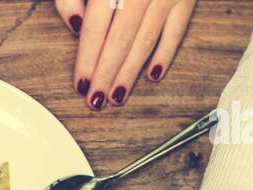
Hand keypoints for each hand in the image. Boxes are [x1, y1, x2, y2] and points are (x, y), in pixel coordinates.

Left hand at [53, 0, 196, 109]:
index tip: (80, 84)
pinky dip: (165, 53)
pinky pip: (178, 28)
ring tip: (117, 95)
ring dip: (131, 71)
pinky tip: (152, 75)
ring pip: (147, 37)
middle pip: (122, 37)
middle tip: (96, 102)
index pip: (97, 25)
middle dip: (107, 72)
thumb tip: (74, 25)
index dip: (87, 57)